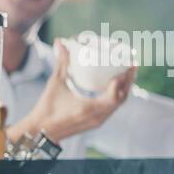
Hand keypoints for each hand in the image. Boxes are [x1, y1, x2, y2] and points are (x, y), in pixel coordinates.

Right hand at [14, 40, 136, 142]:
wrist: (40, 131)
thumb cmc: (46, 108)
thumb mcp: (55, 83)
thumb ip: (62, 63)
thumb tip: (61, 42)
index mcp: (89, 108)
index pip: (115, 95)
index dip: (124, 80)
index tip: (128, 65)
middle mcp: (97, 117)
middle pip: (122, 98)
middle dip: (129, 81)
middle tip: (132, 64)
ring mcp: (98, 121)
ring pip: (119, 104)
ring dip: (125, 89)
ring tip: (128, 72)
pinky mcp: (96, 123)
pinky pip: (112, 108)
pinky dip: (118, 96)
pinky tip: (118, 86)